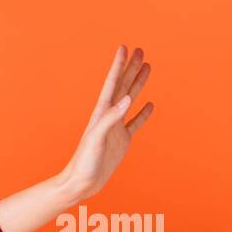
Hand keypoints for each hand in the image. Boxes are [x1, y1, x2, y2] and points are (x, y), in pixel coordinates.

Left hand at [58, 45, 154, 202]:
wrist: (81, 183)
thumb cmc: (84, 163)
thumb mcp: (97, 139)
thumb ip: (111, 119)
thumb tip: (129, 99)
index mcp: (101, 114)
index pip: (111, 84)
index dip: (118, 66)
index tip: (124, 48)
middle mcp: (109, 118)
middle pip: (122, 87)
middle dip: (131, 68)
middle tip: (141, 50)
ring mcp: (116, 128)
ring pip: (130, 100)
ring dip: (138, 83)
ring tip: (148, 67)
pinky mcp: (122, 141)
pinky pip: (135, 123)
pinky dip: (143, 113)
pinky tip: (150, 104)